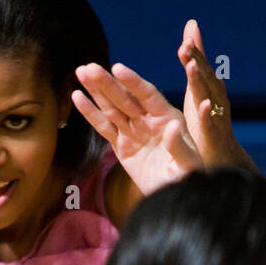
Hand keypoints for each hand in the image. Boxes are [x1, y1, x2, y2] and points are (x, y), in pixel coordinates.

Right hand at [72, 62, 202, 197]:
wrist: (173, 197)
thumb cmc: (187, 180)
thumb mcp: (188, 165)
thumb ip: (179, 146)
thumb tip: (173, 127)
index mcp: (167, 118)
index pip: (147, 95)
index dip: (132, 82)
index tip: (117, 68)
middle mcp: (149, 120)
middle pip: (124, 98)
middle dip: (107, 83)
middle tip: (88, 67)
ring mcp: (133, 132)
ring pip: (111, 108)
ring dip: (96, 91)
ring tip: (81, 72)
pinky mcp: (121, 146)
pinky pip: (104, 128)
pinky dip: (90, 113)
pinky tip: (77, 97)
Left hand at [178, 19, 255, 171]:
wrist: (222, 158)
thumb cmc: (206, 121)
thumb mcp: (197, 92)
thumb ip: (194, 64)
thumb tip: (189, 35)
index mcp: (209, 90)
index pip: (202, 69)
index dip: (195, 53)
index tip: (187, 36)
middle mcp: (216, 101)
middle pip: (207, 78)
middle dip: (198, 61)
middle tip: (187, 45)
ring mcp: (217, 118)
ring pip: (209, 98)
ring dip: (201, 82)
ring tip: (191, 68)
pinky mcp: (213, 138)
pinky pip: (210, 125)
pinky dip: (207, 115)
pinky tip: (204, 104)